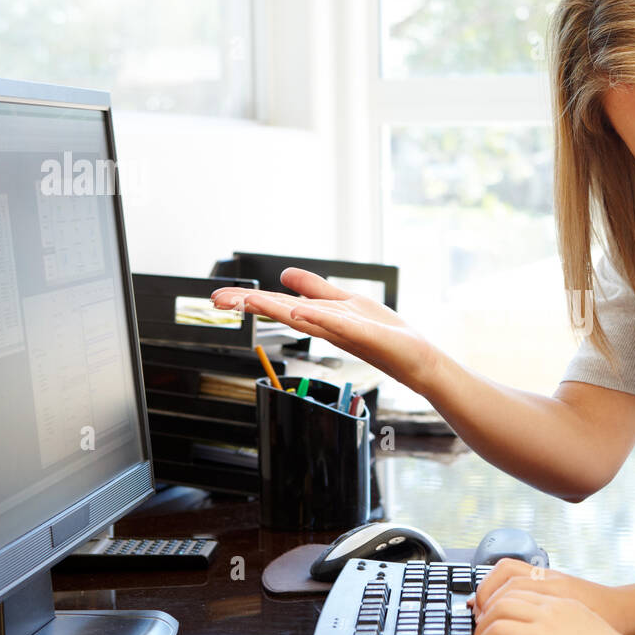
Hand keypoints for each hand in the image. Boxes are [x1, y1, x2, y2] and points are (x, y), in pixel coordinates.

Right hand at [210, 267, 442, 391]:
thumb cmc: (385, 335)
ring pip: (304, 316)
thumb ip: (315, 288)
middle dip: (250, 304)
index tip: (218, 298)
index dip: (248, 299)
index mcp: (320, 315)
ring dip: (276, 308)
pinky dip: (318, 318)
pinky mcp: (365, 334)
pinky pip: (338, 325)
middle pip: (283, 310)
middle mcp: (328, 323)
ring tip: (249, 301)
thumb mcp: (344, 302)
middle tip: (217, 302)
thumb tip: (286, 275)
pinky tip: (299, 311)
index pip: (279, 303)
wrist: (417, 360)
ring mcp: (345, 329)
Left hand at [470, 558, 634, 634]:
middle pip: (505, 590)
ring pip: (498, 606)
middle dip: (484, 609)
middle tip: (478, 631)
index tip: (487, 614)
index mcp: (564, 600)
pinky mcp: (540, 634)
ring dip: (481, 627)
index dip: (497, 596)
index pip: (519, 581)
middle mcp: (554, 601)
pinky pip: (498, 628)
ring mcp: (547, 615)